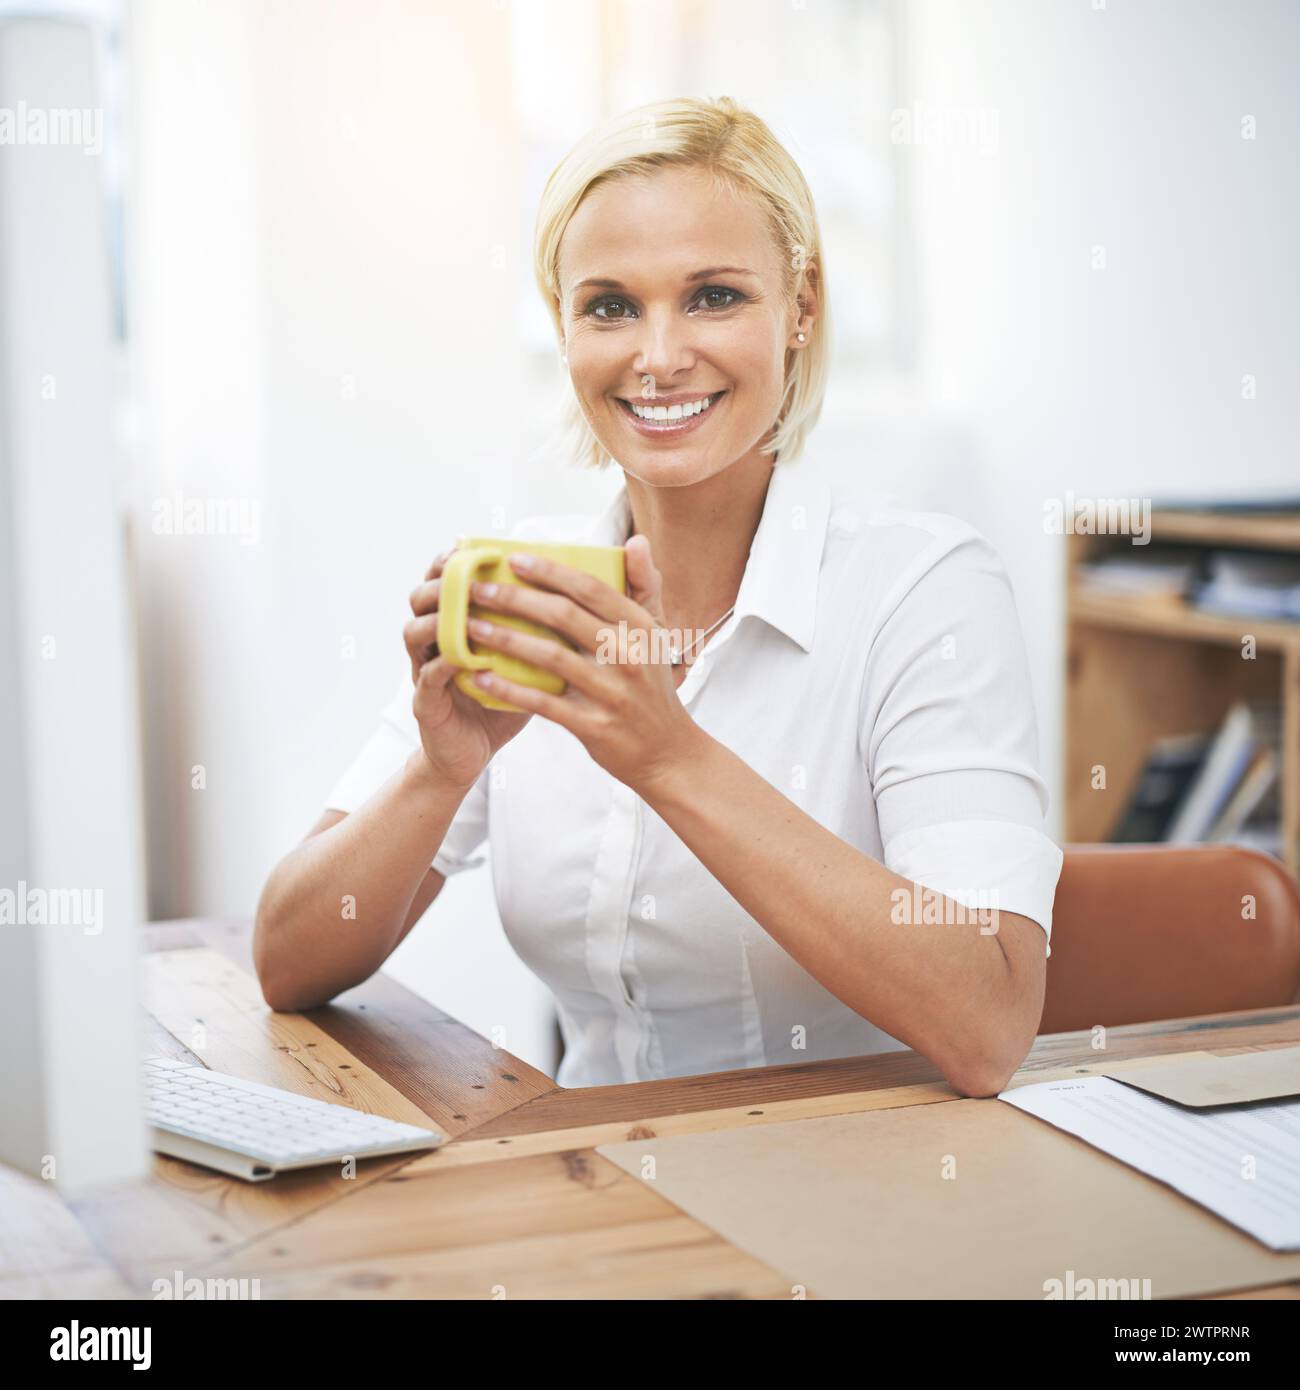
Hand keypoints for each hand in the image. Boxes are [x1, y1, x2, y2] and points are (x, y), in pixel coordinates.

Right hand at [403, 548, 531, 789]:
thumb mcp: (525, 660)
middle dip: (441, 581)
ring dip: (438, 618)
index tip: (477, 545)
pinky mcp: (425, 704)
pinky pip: (427, 678)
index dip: (455, 559)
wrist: (475, 752)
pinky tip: (462, 660)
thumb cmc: (503, 700)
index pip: (446, 579)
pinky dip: (443, 665)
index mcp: (455, 622)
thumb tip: (587, 595)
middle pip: (421, 596)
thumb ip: (542, 628)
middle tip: (467, 573)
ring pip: (415, 632)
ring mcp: (423, 670)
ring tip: (464, 612)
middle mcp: (433, 640)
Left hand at [456, 536, 703, 793]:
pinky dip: (510, 689)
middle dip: (515, 599)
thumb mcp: (657, 636)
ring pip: (549, 657)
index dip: (549, 571)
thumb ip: (644, 587)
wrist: (668, 752)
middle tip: (477, 590)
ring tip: (470, 628)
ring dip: (505, 639)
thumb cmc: (652, 687)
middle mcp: (628, 656)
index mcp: (639, 627)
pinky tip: (482, 677)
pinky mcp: (594, 726)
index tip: (512, 559)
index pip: (590, 588)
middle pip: (563, 616)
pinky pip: (543, 703)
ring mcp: (611, 692)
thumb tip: (635, 541)